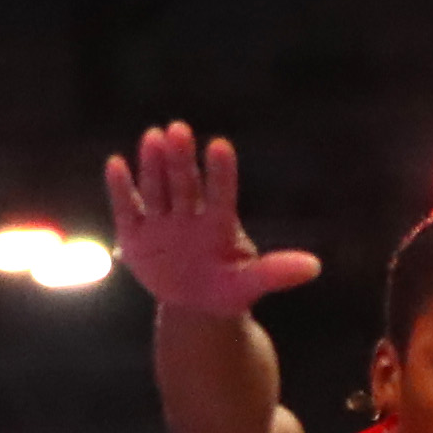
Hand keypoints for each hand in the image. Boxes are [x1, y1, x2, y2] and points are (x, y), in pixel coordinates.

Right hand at [107, 126, 321, 319]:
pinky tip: (116, 164)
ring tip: (153, 137)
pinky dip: (120, 188)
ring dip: (153, 165)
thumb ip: (276, 272)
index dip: (221, 172)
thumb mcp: (250, 284)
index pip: (222, 193)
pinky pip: (126, 208)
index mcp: (219, 222)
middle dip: (181, 158)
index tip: (221, 147)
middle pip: (185, 183)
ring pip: (157, 188)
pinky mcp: (135, 232)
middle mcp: (189, 213)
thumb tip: (315, 267)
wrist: (193, 303)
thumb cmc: (226, 288)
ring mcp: (161, 220)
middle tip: (180, 130)